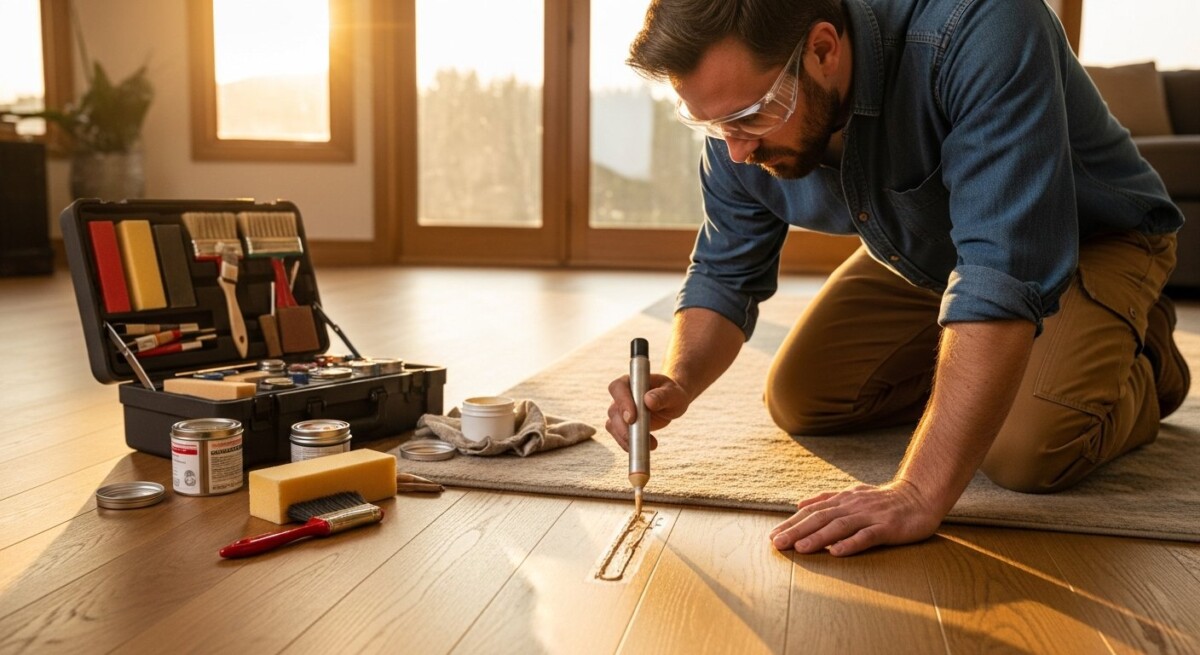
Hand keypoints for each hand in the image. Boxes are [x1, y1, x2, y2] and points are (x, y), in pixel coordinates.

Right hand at [605, 373, 689, 451]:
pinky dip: (629, 445)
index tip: (632, 418)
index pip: (618, 388)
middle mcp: (621, 395)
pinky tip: (646, 447)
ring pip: (613, 425)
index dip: (622, 402)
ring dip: (628, 439)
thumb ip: (663, 395)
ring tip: (651, 444)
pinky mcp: (621, 425)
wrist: (671, 402)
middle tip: (644, 438)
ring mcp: (619, 410)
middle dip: (625, 428)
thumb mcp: (673, 393)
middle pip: (614, 411)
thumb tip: (649, 400)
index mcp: (631, 381)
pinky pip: (619, 436)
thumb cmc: (672, 394)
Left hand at [768, 480, 942, 555]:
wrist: (920, 495)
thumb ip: (827, 499)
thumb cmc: (884, 500)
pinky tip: (836, 552)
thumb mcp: (852, 495)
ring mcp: (870, 516)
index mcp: (843, 500)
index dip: (792, 523)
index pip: (812, 511)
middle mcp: (852, 506)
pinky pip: (867, 536)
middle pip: (820, 518)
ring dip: (818, 538)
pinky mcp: (887, 527)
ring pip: (839, 526)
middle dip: (797, 531)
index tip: (773, 536)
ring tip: (800, 549)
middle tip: (777, 544)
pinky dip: (850, 543)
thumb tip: (800, 504)